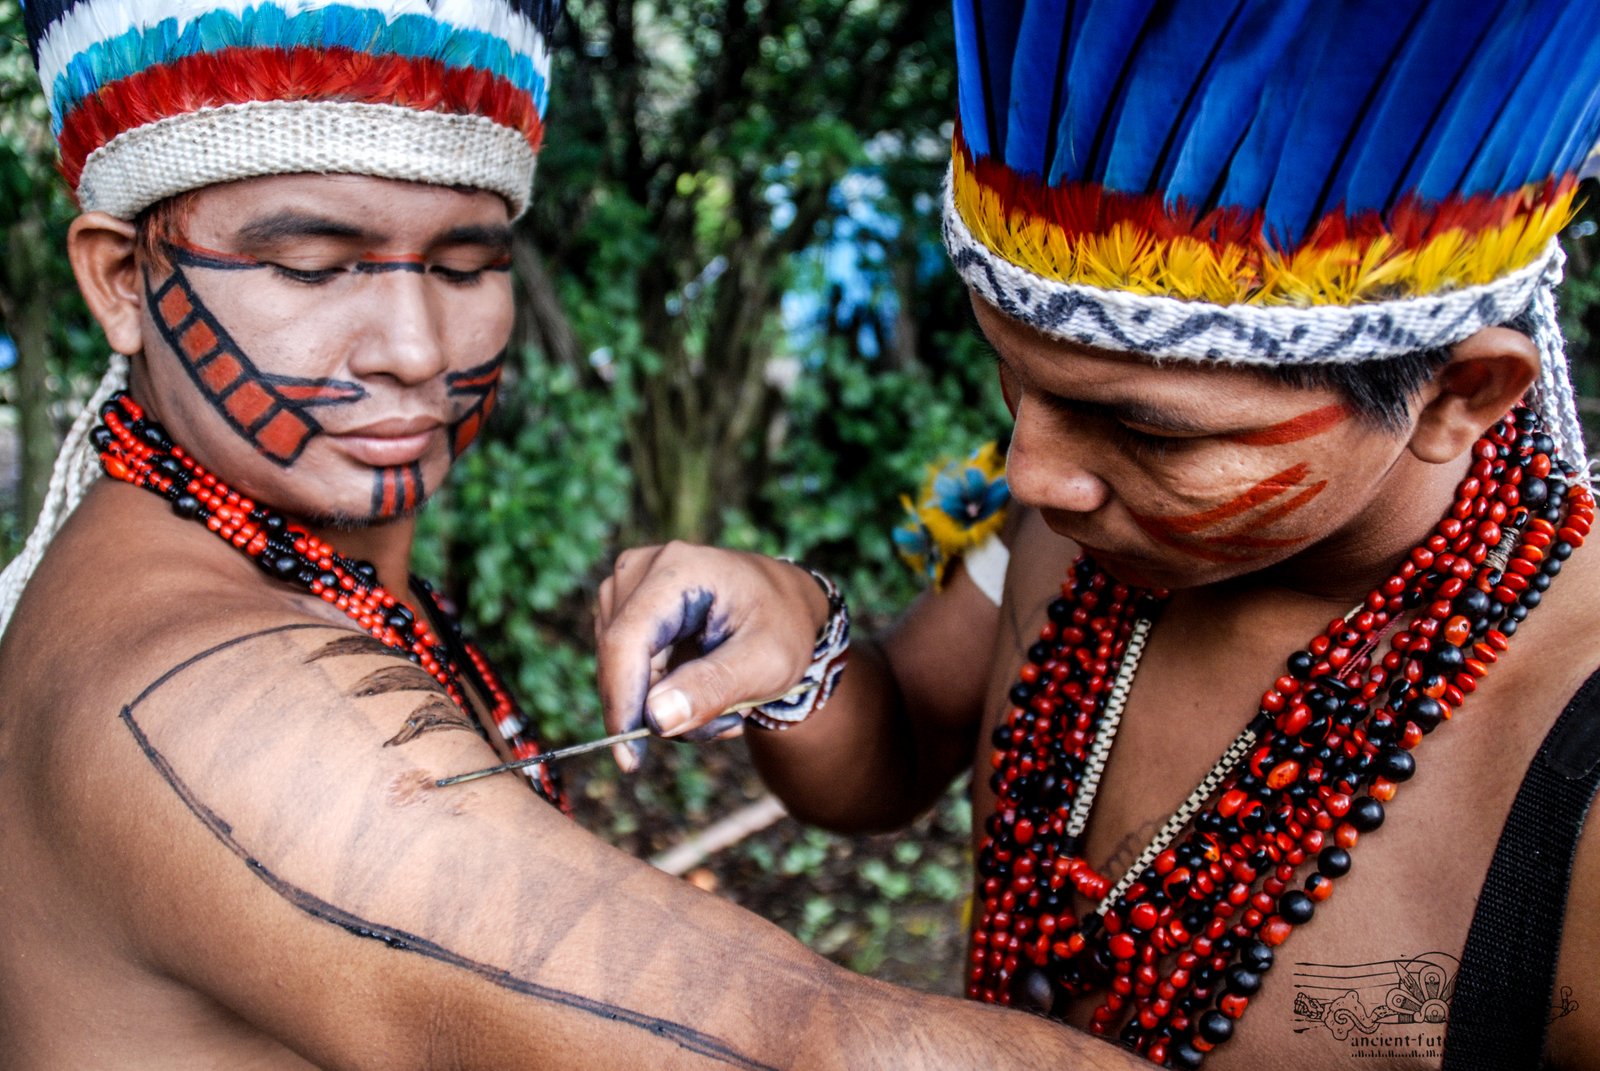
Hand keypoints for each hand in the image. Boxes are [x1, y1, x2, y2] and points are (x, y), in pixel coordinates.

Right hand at [594, 543, 831, 770]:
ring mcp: (629, 585)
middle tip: (722, 724)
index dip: (621, 702)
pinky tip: (704, 691)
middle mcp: (643, 568)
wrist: (787, 605)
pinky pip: (626, 667)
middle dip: (659, 709)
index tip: (630, 759)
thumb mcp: (767, 662)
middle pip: (618, 658)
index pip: (626, 641)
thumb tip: (656, 719)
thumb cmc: (783, 627)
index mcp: (678, 569)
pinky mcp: (626, 607)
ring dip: (665, 704)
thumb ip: (714, 688)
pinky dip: (661, 693)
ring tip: (723, 705)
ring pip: (620, 669)